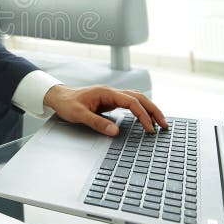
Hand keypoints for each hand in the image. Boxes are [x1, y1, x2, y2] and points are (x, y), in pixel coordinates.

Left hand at [43, 84, 167, 135]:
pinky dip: (141, 109)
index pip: (132, 102)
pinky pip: (131, 103)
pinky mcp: (110, 100)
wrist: (59, 96)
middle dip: (153, 110)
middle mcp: (112, 92)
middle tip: (164, 125)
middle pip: (139, 98)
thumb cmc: (67, 104)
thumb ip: (97, 122)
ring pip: (137, 98)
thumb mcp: (79, 115)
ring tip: (159, 122)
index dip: (143, 115)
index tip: (149, 128)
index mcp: (106, 93)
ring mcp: (112, 95)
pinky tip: (145, 117)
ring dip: (149, 109)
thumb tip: (115, 132)